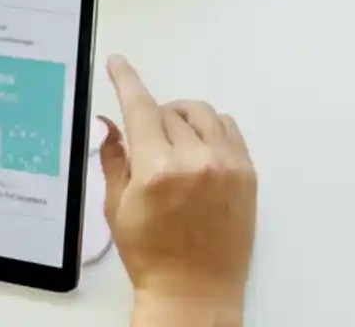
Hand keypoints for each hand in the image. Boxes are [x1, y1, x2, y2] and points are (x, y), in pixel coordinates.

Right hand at [100, 56, 256, 322]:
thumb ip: (113, 159)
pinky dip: (211, 128)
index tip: (118, 63)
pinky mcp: (247, 173)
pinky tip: (199, 146)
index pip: (139, 107)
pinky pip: (229, 129)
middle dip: (151, 118)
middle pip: (168, 112)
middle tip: (145, 140)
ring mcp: (226, 165)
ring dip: (182, 117)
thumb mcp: (117, 208)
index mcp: (156, 169)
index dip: (126, 80)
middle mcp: (195, 160)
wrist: (195, 291)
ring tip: (173, 138)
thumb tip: (107, 123)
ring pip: (202, 113)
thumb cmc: (151, 255)